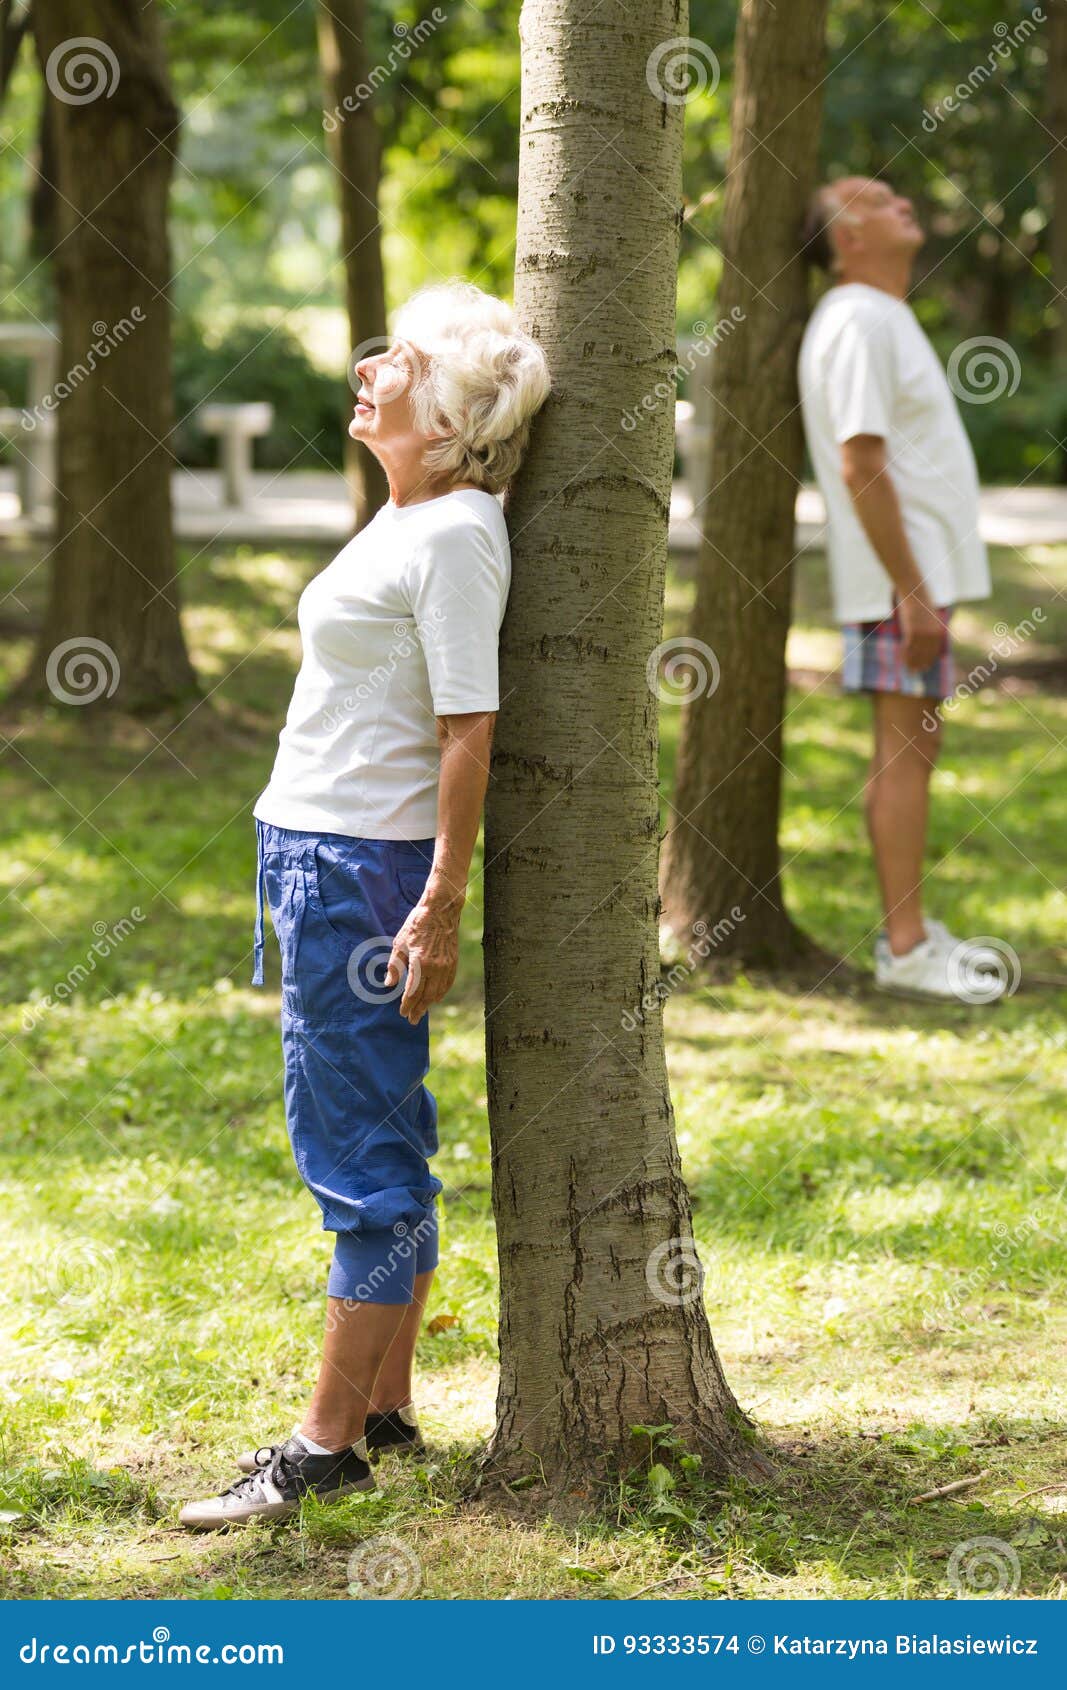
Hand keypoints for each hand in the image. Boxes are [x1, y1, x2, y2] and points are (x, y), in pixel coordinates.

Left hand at [384, 898, 459, 1024]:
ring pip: (439, 992)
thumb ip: (395, 966)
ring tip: (422, 1011)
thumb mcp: (400, 943)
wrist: (441, 910)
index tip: (402, 1013)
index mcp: (420, 963)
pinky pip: (448, 983)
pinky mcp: (453, 961)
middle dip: (418, 1009)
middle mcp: (436, 967)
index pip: (413, 992)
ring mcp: (447, 965)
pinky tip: (436, 997)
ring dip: (429, 1003)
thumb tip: (388, 984)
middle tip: (412, 1020)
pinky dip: (441, 993)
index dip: (407, 1005)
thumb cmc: (417, 924)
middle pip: (427, 996)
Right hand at [898, 591, 943, 672]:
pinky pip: (908, 647)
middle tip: (914, 672)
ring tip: (907, 668)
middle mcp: (933, 634)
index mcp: (939, 631)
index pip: (935, 651)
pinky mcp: (913, 631)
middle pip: (926, 654)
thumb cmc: (920, 604)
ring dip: (911, 662)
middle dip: (920, 664)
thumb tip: (923, 645)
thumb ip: (929, 630)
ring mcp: (923, 633)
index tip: (924, 668)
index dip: (929, 661)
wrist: (915, 592)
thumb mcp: (929, 618)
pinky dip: (904, 654)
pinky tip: (901, 657)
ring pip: (916, 652)